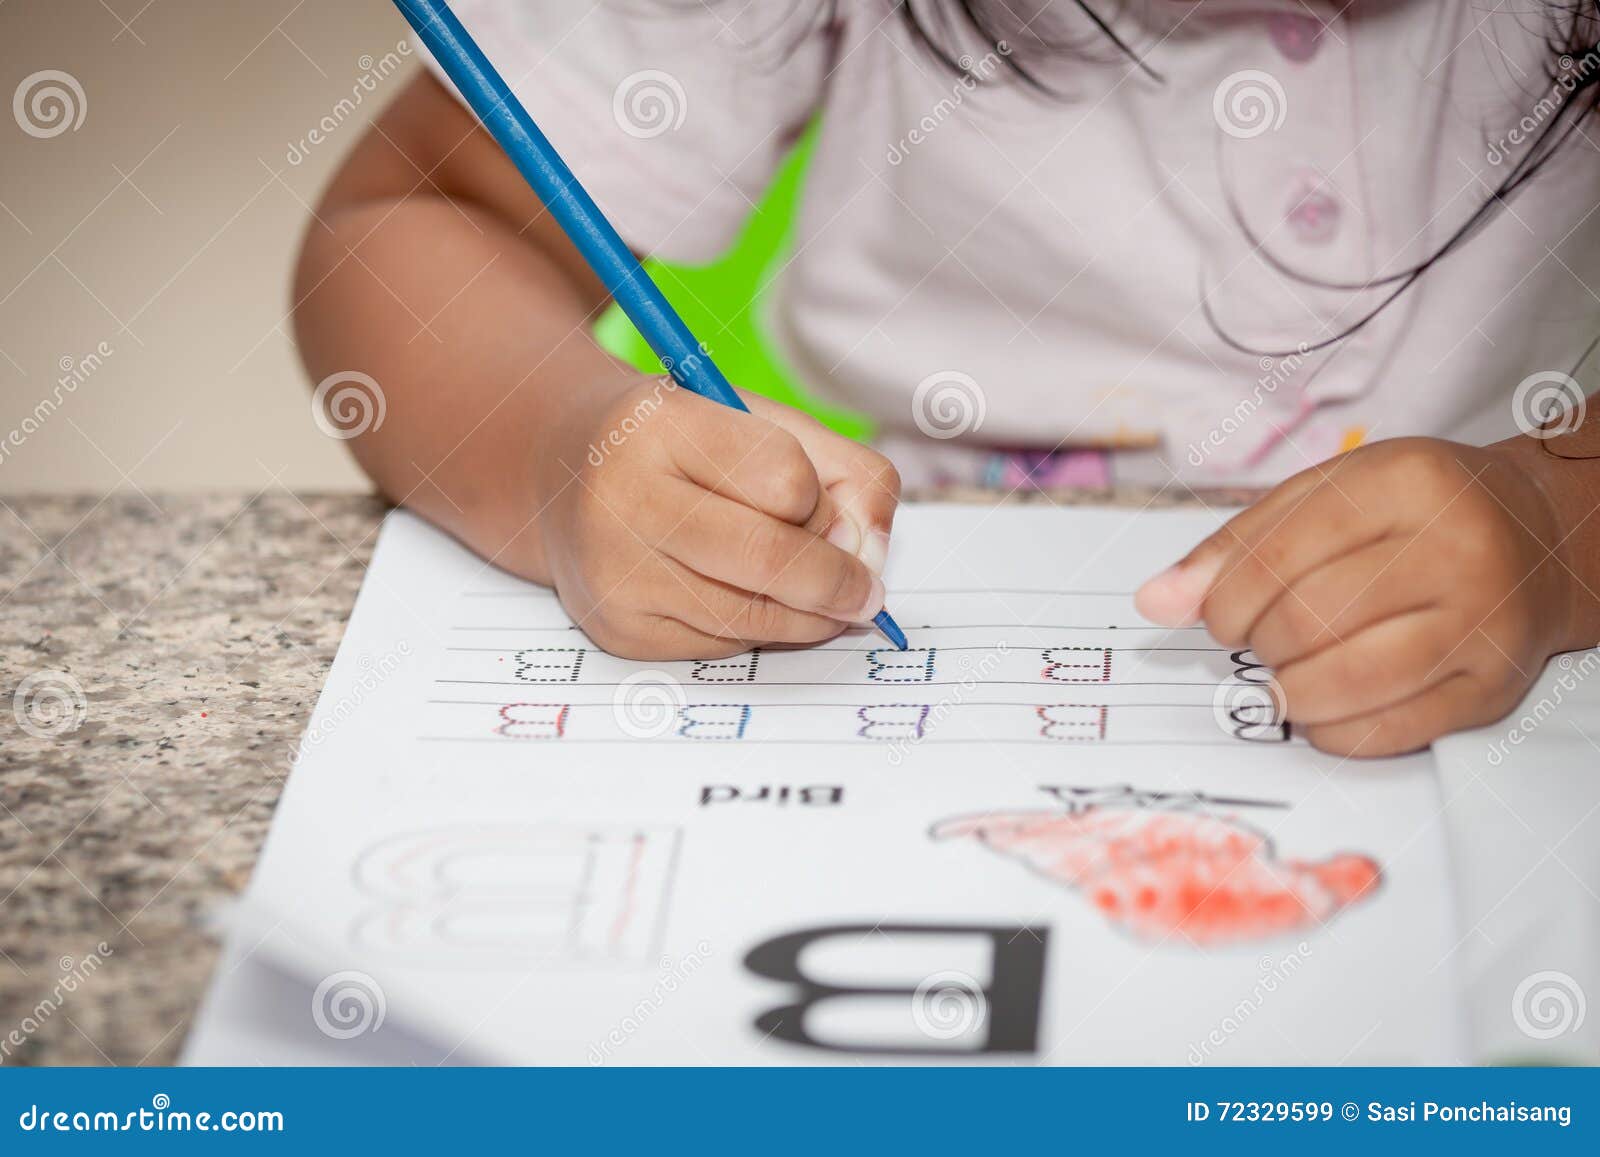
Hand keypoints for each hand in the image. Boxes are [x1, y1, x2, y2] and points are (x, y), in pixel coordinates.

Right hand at [533, 375, 899, 658]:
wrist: (565, 473)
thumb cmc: (684, 444)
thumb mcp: (763, 422)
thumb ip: (845, 471)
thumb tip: (874, 558)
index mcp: (663, 424)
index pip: (784, 478)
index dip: (820, 501)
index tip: (823, 508)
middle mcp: (624, 498)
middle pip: (769, 559)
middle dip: (836, 582)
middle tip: (866, 593)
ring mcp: (614, 571)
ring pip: (751, 616)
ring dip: (805, 615)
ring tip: (820, 597)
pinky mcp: (616, 629)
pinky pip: (721, 646)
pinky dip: (756, 631)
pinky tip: (748, 600)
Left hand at [1135, 437, 1573, 756]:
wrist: (1538, 540)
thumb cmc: (1414, 514)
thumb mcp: (1328, 495)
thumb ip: (1237, 545)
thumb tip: (1155, 603)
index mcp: (1406, 484)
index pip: (1279, 557)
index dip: (1224, 599)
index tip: (1215, 612)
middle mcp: (1457, 550)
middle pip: (1307, 621)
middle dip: (1257, 642)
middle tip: (1259, 637)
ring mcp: (1482, 625)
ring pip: (1344, 683)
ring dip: (1288, 691)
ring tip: (1286, 671)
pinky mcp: (1491, 690)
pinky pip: (1384, 732)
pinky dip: (1330, 729)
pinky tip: (1325, 704)